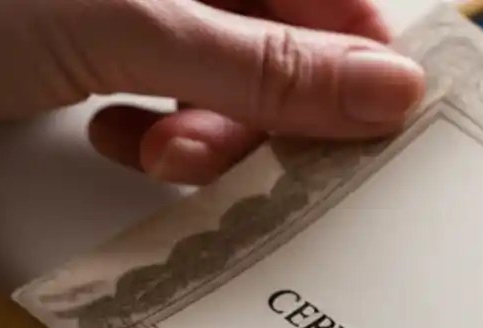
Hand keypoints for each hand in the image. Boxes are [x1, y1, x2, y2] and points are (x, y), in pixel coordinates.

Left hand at [0, 0, 423, 183]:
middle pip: (282, 38)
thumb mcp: (125, 27)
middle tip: (231, 158)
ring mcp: (136, 3)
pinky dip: (154, 130)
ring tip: (157, 152)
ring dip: (205, 132)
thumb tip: (391, 89)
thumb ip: (268, 65)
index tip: (373, 128)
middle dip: (262, 111)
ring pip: (225, 77)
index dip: (359, 58)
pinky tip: (116, 138)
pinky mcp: (91, 45)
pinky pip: (167, 93)